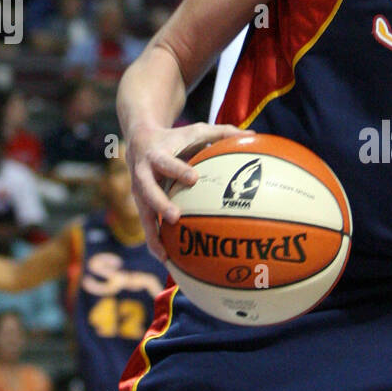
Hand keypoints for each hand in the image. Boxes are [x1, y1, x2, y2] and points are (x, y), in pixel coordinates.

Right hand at [126, 121, 243, 259]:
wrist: (139, 140)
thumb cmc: (176, 137)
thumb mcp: (196, 131)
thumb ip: (222, 133)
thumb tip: (252, 135)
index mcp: (156, 155)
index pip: (166, 162)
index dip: (179, 170)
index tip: (194, 178)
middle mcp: (142, 174)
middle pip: (147, 190)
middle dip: (159, 204)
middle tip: (175, 217)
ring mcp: (138, 192)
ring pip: (143, 214)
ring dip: (153, 234)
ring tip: (165, 254)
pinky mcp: (140, 204)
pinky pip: (146, 225)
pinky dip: (155, 242)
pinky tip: (168, 259)